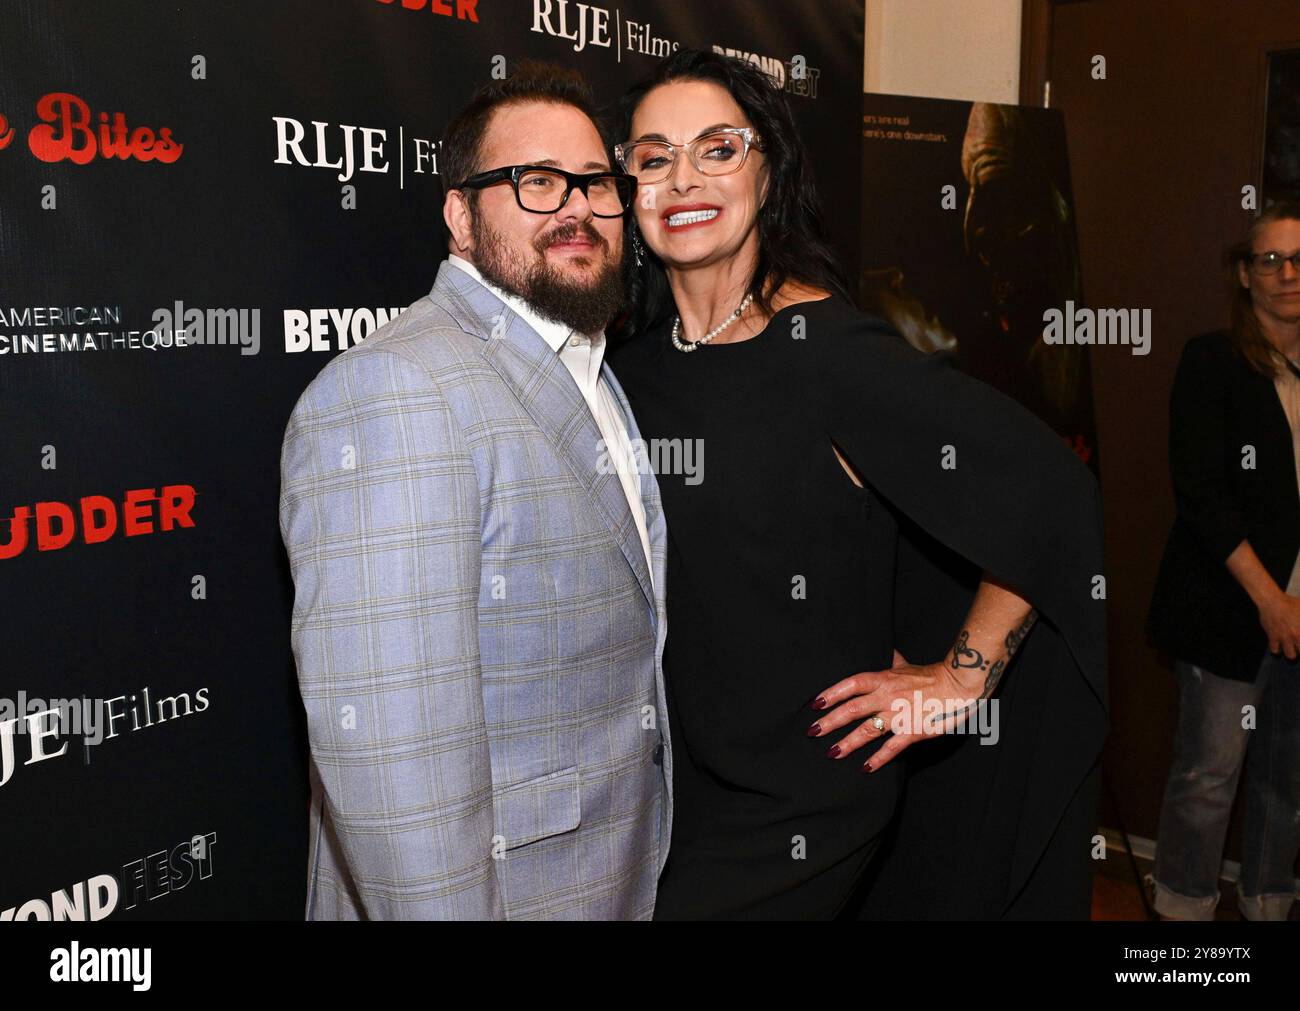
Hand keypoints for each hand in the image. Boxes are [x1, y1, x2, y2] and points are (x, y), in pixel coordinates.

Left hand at [807, 649, 985, 771]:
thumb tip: (886, 652)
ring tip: (831, 753)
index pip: (851, 684)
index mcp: (884, 679)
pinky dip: (878, 759)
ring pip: (868, 730)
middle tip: (812, 732)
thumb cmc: (933, 674)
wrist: (959, 685)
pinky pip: (892, 747)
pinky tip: (864, 768)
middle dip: (830, 721)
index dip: (831, 693)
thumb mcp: (907, 665)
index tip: (815, 704)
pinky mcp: (913, 731)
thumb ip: (893, 662)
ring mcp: (899, 715)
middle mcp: (887, 696)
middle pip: (852, 709)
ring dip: (847, 743)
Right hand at [1258, 591, 1299, 660]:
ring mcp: (1284, 638)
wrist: (1272, 602)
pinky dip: (1276, 649)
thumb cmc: (1290, 603)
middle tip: (1299, 646)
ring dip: (1292, 654)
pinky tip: (1278, 647)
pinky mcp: (1272, 637)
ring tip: (1292, 650)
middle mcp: (1296, 637)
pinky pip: (1274, 649)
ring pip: (1290, 655)